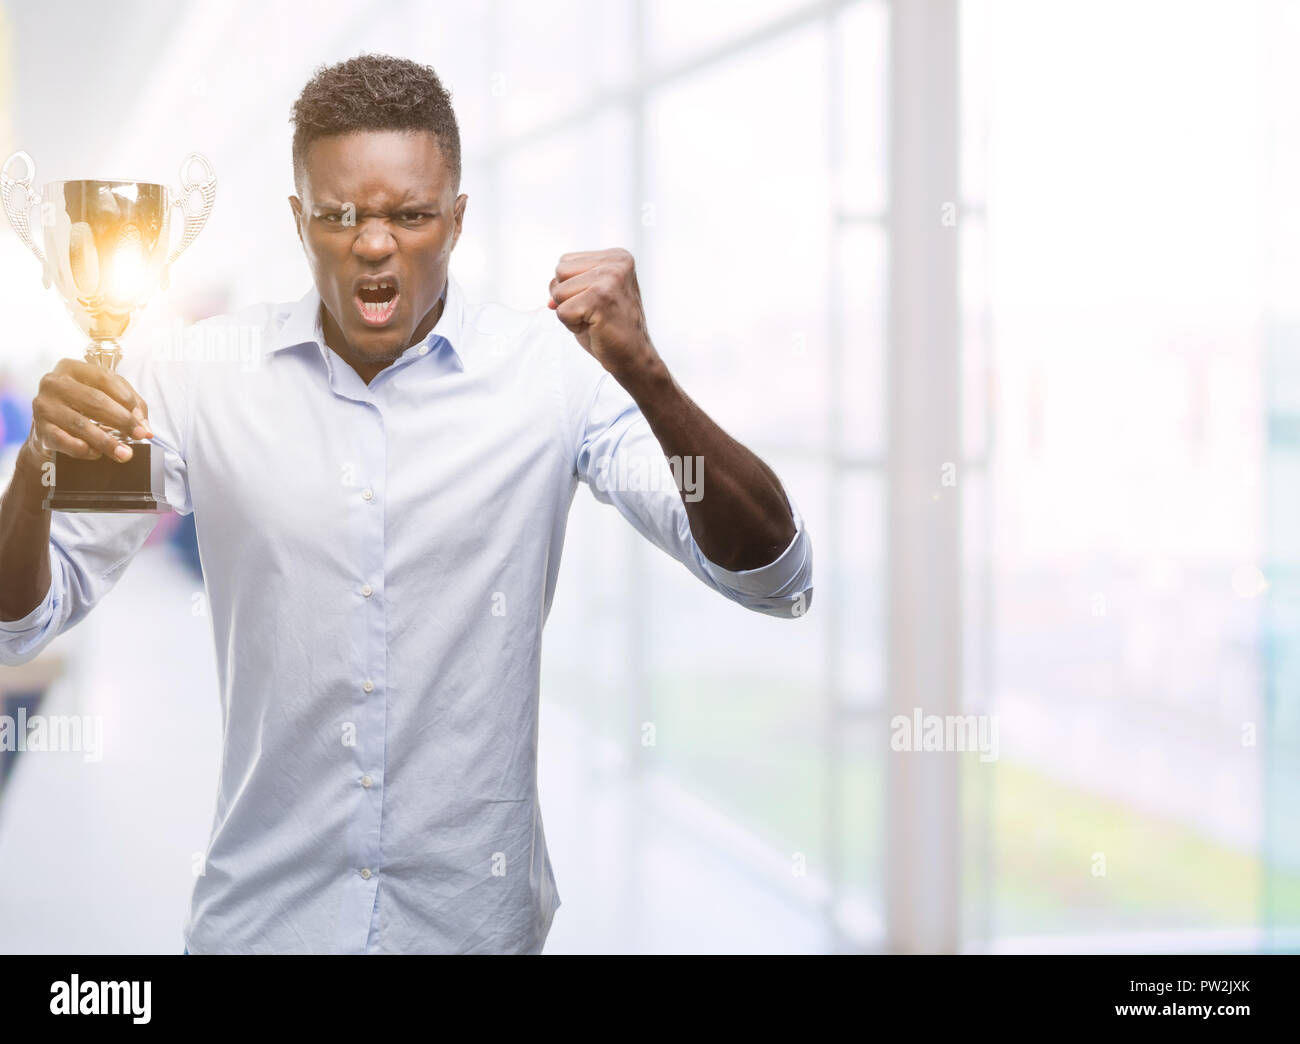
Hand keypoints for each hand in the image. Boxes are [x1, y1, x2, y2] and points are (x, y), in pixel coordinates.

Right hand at [25, 358, 152, 466]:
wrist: (50, 428)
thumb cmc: (84, 407)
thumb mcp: (107, 396)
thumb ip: (130, 406)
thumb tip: (145, 429)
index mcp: (72, 368)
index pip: (106, 379)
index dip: (128, 400)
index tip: (142, 420)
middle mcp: (54, 382)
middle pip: (95, 401)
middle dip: (122, 421)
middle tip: (140, 436)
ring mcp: (43, 405)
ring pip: (81, 424)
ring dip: (106, 441)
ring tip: (125, 454)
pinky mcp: (40, 429)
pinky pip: (64, 441)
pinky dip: (83, 450)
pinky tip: (97, 454)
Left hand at [548, 248, 659, 379]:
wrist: (634, 357)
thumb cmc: (612, 328)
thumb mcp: (591, 296)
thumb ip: (570, 286)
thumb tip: (550, 300)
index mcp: (617, 256)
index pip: (565, 262)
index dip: (571, 288)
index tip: (596, 302)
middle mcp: (616, 263)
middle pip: (559, 271)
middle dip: (567, 297)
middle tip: (594, 313)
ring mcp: (610, 278)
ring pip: (558, 291)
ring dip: (570, 311)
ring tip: (594, 320)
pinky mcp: (601, 298)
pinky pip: (562, 311)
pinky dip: (572, 325)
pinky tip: (594, 328)